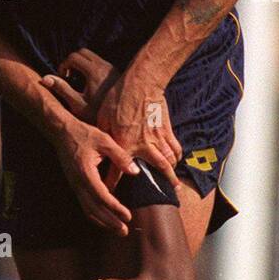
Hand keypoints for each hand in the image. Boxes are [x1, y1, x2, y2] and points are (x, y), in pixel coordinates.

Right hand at [42, 47, 119, 123]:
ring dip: (80, 63)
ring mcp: (111, 68)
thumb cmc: (97, 115)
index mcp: (94, 72)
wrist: (120, 120)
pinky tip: (87, 83)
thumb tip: (44, 78)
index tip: (62, 78)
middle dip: (71, 61)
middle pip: (82, 52)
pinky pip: (99, 61)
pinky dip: (89, 66)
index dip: (63, 65)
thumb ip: (61, 89)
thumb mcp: (76, 104)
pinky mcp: (115, 72)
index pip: (73, 57)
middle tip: (68, 77)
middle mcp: (104, 66)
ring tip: (77, 80)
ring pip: (91, 55)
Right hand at [53, 118, 138, 236]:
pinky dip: (95, 215)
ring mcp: (75, 186)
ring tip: (118, 230)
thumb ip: (120, 156)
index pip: (102, 196)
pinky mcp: (75, 186)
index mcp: (85, 173)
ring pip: (88, 210)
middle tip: (124, 231)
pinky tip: (105, 221)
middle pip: (94, 208)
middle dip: (109, 221)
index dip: (115, 208)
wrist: (62, 132)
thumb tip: (135, 172)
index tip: (128, 216)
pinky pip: (85, 205)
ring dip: (103, 222)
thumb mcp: (105, 140)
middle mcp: (78, 183)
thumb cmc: (84, 134)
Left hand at [95, 70, 182, 189]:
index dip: (112, 185)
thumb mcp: (103, 118)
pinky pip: (175, 146)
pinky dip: (177, 156)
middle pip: (155, 170)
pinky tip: (177, 161)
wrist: (141, 82)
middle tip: (163, 196)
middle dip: (159, 184)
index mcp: (124, 144)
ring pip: (169, 160)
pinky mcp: (166, 129)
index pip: (117, 171)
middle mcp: (143, 145)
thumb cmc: (118, 98)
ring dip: (172, 173)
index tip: (111, 196)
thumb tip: (101, 149)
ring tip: (174, 183)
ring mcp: (158, 137)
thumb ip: (104, 137)